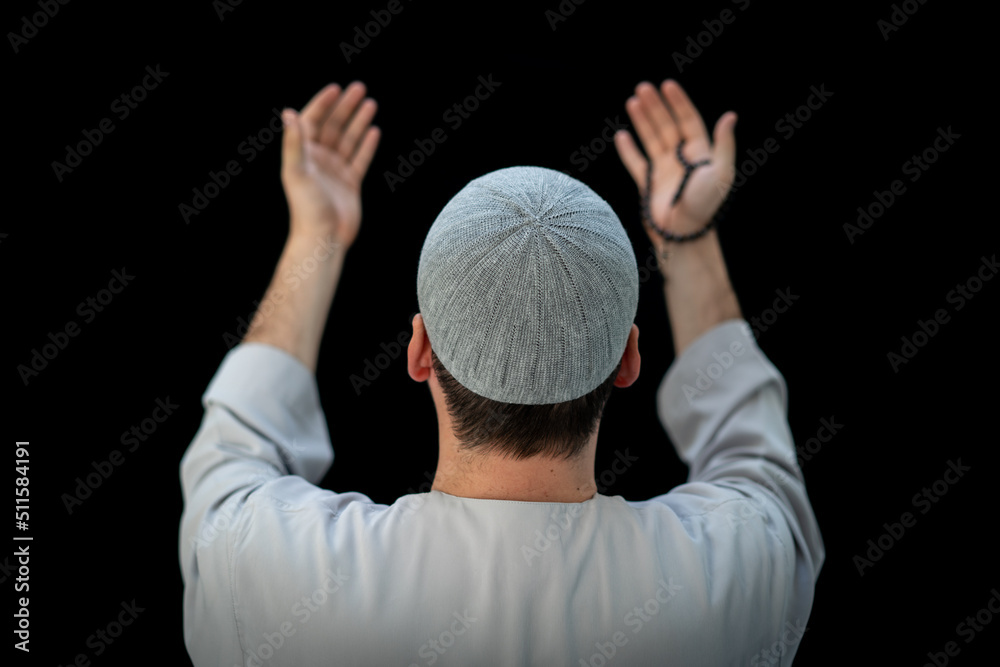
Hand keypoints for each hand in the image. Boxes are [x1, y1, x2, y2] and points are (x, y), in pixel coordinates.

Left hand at [280, 81, 380, 247]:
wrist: (324, 239)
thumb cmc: (306, 207)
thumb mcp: (297, 171)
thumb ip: (294, 143)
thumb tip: (289, 113)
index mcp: (303, 155)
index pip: (312, 121)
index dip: (323, 104)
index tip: (336, 89)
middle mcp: (318, 160)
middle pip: (333, 126)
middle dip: (345, 107)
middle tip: (359, 88)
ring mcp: (335, 171)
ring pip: (348, 140)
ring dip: (358, 121)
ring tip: (370, 104)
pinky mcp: (350, 183)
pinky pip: (360, 159)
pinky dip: (366, 145)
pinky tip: (373, 131)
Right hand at [614, 80, 736, 245]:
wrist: (684, 234)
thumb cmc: (705, 204)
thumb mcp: (721, 172)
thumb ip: (724, 144)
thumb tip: (730, 116)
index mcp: (700, 154)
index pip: (688, 121)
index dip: (678, 103)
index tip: (668, 85)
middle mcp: (681, 160)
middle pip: (667, 126)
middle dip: (656, 107)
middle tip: (644, 87)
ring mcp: (664, 171)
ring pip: (651, 139)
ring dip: (642, 121)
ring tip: (632, 101)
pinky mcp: (648, 185)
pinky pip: (636, 163)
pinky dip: (628, 150)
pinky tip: (621, 135)